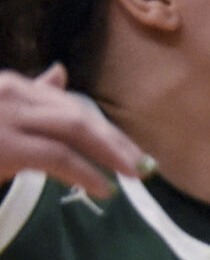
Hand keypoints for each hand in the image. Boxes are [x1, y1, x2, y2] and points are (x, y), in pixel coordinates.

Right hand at [0, 64, 150, 196]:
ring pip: (76, 130)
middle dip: (115, 140)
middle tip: (145, 164)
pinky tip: (103, 187)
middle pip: (78, 115)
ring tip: (135, 174)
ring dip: (112, 153)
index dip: (103, 128)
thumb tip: (59, 72)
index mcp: (16, 86)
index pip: (70, 105)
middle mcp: (16, 92)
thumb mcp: (0, 111)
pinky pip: (58, 156)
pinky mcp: (6, 145)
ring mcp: (10, 116)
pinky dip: (85, 172)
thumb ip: (31, 98)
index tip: (128, 148)